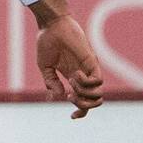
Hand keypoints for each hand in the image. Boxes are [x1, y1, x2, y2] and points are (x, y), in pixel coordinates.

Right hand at [30, 0, 102, 118]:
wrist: (52, 26)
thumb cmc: (47, 42)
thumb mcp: (44, 67)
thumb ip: (50, 82)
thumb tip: (59, 96)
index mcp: (72, 77)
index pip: (83, 100)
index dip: (81, 111)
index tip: (72, 117)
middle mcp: (83, 75)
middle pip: (94, 101)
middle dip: (83, 106)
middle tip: (69, 96)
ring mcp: (89, 69)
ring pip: (98, 94)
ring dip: (83, 94)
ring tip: (71, 82)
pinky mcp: (91, 62)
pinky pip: (96, 81)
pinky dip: (85, 83)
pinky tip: (74, 75)